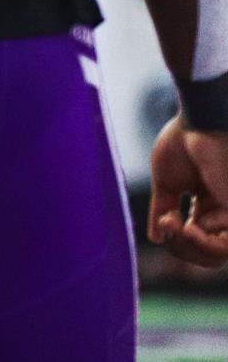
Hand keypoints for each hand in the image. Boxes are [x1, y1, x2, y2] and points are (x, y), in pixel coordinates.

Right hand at [148, 115, 227, 267]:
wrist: (198, 122)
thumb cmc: (182, 143)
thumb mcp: (167, 183)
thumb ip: (163, 209)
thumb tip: (156, 238)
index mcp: (207, 203)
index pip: (195, 238)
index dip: (175, 239)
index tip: (162, 222)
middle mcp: (222, 211)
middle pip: (206, 253)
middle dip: (181, 248)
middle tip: (166, 226)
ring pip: (217, 254)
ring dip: (190, 247)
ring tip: (176, 227)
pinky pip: (225, 246)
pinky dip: (203, 244)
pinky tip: (187, 228)